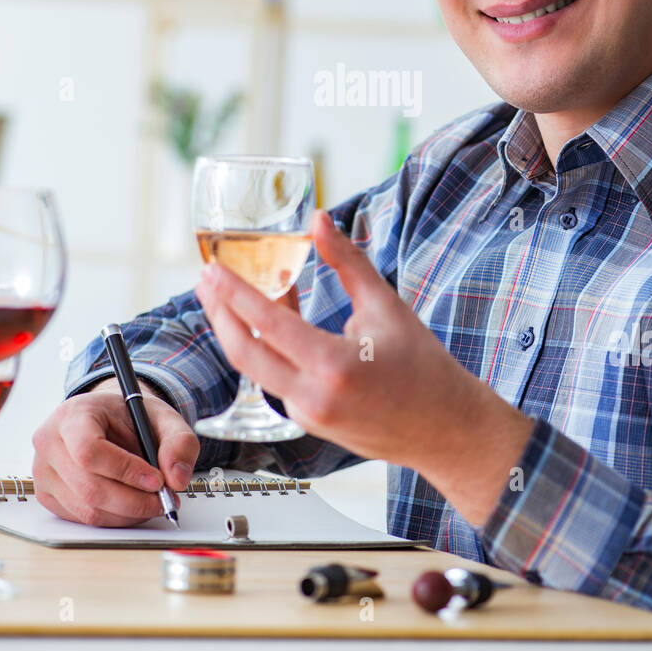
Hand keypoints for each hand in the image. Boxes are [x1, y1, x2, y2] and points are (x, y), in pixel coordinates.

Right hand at [31, 384, 198, 526]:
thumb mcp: (162, 417)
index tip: (156, 480)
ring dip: (127, 513)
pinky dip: (114, 518)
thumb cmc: (129, 417)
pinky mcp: (48, 495)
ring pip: (87, 509)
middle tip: (164, 499)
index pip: (89, 451)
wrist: (107, 420)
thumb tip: (177, 478)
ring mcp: (44, 472)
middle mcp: (50, 443)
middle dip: (134, 500)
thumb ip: (179, 442)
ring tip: (153, 502)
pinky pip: (83, 518)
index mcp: (72, 415)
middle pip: (90, 487)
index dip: (125, 470)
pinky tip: (132, 505)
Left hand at [195, 209, 533, 523]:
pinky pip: (274, 379)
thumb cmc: (424, 367)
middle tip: (205, 278)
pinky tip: (271, 319)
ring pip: (255, 368)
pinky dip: (266, 347)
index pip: (266, 324)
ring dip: (239, 330)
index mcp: (333, 366)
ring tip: (231, 292)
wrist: (446, 430)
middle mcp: (312, 397)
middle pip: (242, 354)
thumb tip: (319, 220)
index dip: (233, 293)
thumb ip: (347, 261)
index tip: (211, 269)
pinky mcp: (308, 422)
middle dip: (218, 313)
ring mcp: (307, 415)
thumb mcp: (387, 306)